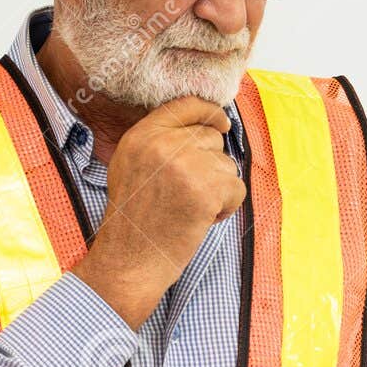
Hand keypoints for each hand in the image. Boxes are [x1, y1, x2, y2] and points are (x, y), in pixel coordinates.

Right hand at [73, 96, 245, 327]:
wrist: (129, 261)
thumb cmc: (133, 220)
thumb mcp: (130, 166)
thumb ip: (159, 141)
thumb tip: (206, 125)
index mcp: (141, 136)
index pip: (186, 105)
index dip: (210, 112)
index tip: (222, 123)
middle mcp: (162, 144)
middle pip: (212, 138)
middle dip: (210, 166)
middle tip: (187, 194)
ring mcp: (186, 165)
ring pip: (227, 164)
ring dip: (218, 189)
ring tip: (190, 209)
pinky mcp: (206, 189)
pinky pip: (236, 188)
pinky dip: (227, 207)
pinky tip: (202, 220)